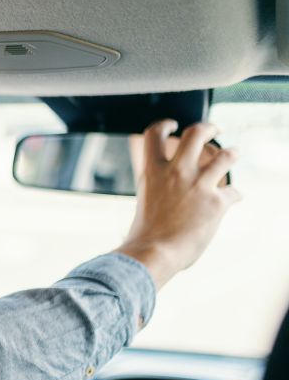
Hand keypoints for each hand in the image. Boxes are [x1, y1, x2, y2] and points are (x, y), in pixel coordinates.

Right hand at [116, 120, 240, 288]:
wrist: (154, 253)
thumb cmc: (144, 235)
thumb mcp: (143, 200)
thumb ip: (155, 186)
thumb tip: (160, 186)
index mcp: (153, 171)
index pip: (155, 133)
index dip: (165, 125)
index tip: (172, 125)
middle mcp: (177, 171)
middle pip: (196, 133)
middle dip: (208, 127)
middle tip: (214, 129)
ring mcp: (200, 185)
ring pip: (227, 154)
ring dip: (232, 153)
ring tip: (234, 153)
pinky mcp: (218, 202)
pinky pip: (234, 192)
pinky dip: (235, 195)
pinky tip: (235, 198)